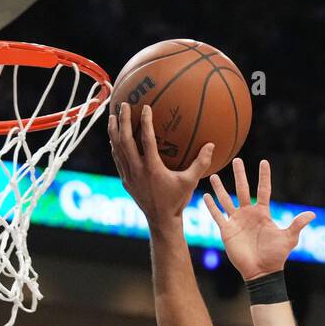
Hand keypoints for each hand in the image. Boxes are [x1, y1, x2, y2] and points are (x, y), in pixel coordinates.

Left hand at [109, 101, 213, 226]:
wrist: (161, 221)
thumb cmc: (177, 200)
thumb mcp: (190, 182)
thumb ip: (201, 163)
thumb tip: (212, 145)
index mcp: (152, 168)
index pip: (146, 140)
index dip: (145, 122)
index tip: (145, 107)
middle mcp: (137, 170)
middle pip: (125, 140)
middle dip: (123, 121)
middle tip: (123, 104)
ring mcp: (129, 176)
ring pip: (117, 149)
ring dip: (114, 131)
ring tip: (112, 115)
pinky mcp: (125, 181)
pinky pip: (117, 160)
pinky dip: (115, 147)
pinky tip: (114, 138)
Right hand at [204, 158, 314, 280]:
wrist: (261, 272)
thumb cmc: (275, 256)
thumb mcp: (288, 238)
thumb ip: (297, 224)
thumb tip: (312, 214)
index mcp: (262, 213)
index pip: (263, 190)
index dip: (264, 176)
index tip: (263, 162)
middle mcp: (248, 214)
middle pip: (242, 189)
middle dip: (239, 175)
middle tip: (236, 160)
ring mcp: (236, 221)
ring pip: (226, 200)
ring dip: (220, 188)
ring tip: (214, 175)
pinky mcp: (227, 231)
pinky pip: (217, 215)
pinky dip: (211, 206)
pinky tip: (205, 196)